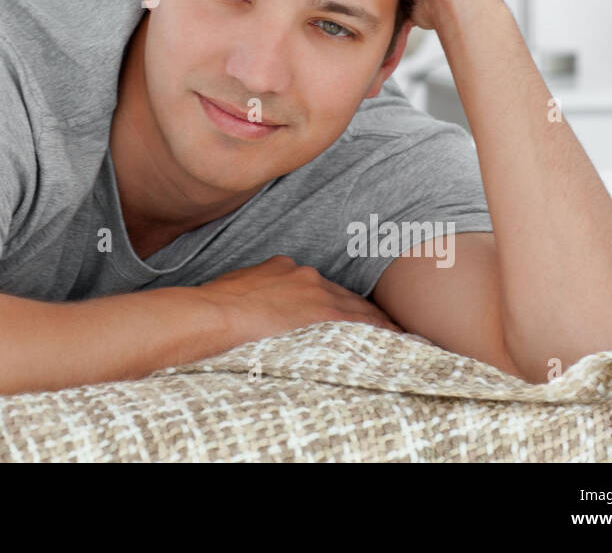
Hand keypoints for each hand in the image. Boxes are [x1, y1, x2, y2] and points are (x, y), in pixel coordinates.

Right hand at [198, 255, 405, 344]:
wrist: (212, 314)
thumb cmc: (215, 306)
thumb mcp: (238, 288)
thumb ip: (260, 291)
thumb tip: (262, 304)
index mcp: (286, 269)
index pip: (324, 289)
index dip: (341, 304)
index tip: (354, 315)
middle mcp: (307, 277)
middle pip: (346, 297)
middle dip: (364, 312)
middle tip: (387, 328)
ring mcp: (317, 294)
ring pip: (358, 310)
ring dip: (376, 324)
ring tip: (399, 338)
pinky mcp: (323, 314)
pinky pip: (361, 323)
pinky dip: (380, 333)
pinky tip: (396, 342)